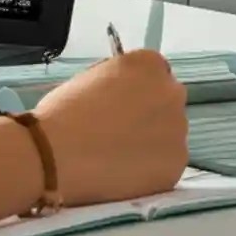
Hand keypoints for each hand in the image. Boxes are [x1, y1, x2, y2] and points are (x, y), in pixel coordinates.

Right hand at [35, 49, 188, 205]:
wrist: (57, 153)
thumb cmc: (62, 111)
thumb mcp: (89, 77)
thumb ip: (116, 80)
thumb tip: (121, 92)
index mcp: (148, 64)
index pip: (154, 71)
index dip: (136, 88)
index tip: (120, 102)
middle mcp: (172, 92)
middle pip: (167, 100)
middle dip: (150, 112)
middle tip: (120, 129)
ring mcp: (179, 130)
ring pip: (169, 133)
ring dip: (151, 140)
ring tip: (117, 154)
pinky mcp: (176, 164)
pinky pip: (166, 162)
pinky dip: (150, 167)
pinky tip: (123, 171)